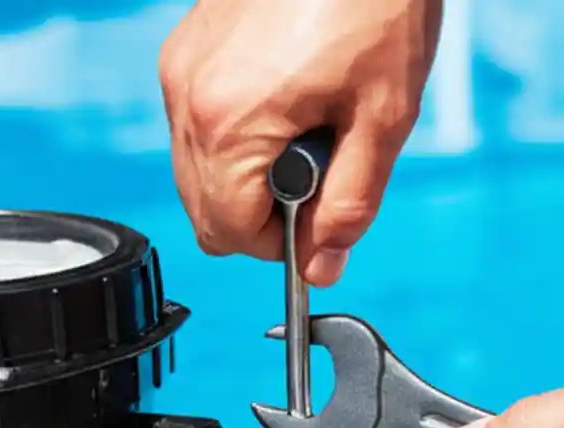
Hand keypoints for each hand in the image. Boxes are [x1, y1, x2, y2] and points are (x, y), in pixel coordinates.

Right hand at [159, 0, 442, 284]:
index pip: (230, 232)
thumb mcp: (382, 122)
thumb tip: (323, 266)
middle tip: (323, 174)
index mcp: (230, 121)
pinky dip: (237, 137)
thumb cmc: (375, 8)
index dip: (282, 244)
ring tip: (311, 127)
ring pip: (196, 171)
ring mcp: (181, 69)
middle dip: (262, 214)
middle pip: (204, 210)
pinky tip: (289, 102)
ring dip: (249, 176)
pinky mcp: (186, 49)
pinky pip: (197, 125)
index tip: (321, 222)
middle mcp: (188, 96)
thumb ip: (349, 204)